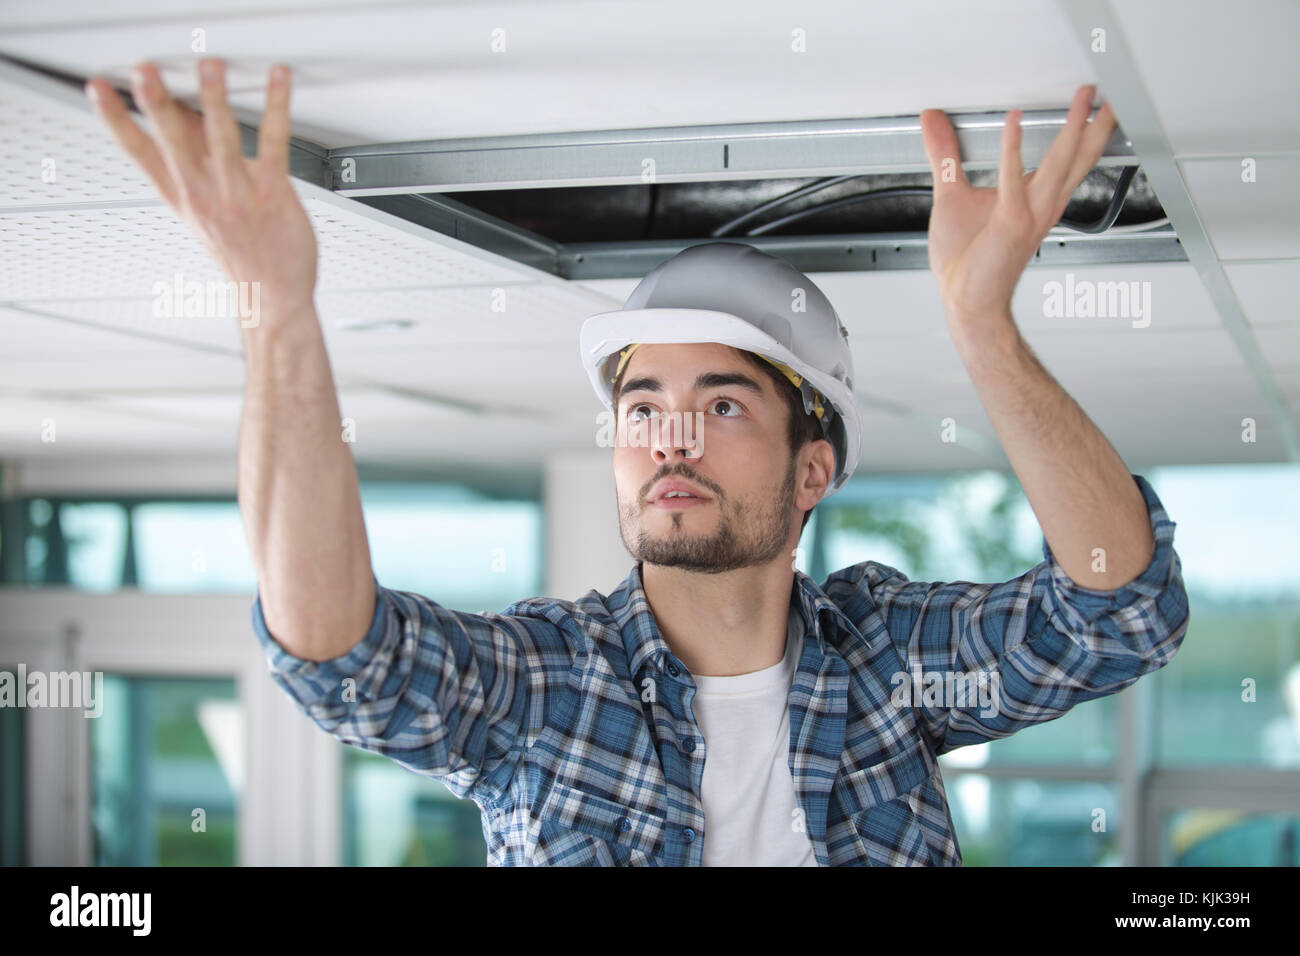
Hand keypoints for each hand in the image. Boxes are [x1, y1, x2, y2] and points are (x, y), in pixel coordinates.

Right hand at [85, 59, 317, 316]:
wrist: (272, 296)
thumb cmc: (242, 255)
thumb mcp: (203, 211)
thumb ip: (195, 161)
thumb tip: (186, 113)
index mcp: (180, 197)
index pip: (139, 154)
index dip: (116, 122)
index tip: (97, 90)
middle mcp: (204, 195)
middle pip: (173, 143)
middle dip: (157, 107)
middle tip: (143, 72)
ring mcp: (238, 194)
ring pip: (222, 140)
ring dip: (215, 101)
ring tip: (209, 68)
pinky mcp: (273, 193)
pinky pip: (274, 144)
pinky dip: (277, 109)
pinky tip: (278, 83)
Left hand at [920, 85, 1115, 323]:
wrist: (965, 302)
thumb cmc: (965, 262)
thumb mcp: (951, 195)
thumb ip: (944, 156)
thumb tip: (932, 123)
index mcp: (1034, 199)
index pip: (1069, 158)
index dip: (1085, 129)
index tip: (1094, 101)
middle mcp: (1040, 206)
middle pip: (1078, 158)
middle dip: (1094, 123)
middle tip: (1105, 89)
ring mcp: (1028, 215)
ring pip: (1059, 164)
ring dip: (1071, 129)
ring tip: (1083, 98)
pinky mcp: (1008, 224)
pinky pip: (1012, 181)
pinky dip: (1013, 150)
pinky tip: (1014, 121)